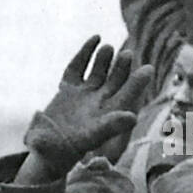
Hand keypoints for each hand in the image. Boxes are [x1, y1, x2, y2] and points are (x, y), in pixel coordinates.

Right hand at [23, 36, 153, 177]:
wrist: (43, 154)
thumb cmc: (64, 153)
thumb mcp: (89, 139)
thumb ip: (111, 126)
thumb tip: (133, 117)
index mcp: (107, 118)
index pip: (126, 98)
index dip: (137, 84)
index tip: (149, 69)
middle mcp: (98, 106)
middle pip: (114, 83)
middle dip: (120, 69)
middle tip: (127, 54)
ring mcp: (83, 97)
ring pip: (98, 73)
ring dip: (104, 60)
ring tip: (109, 48)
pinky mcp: (67, 90)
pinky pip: (77, 69)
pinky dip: (85, 54)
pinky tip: (95, 38)